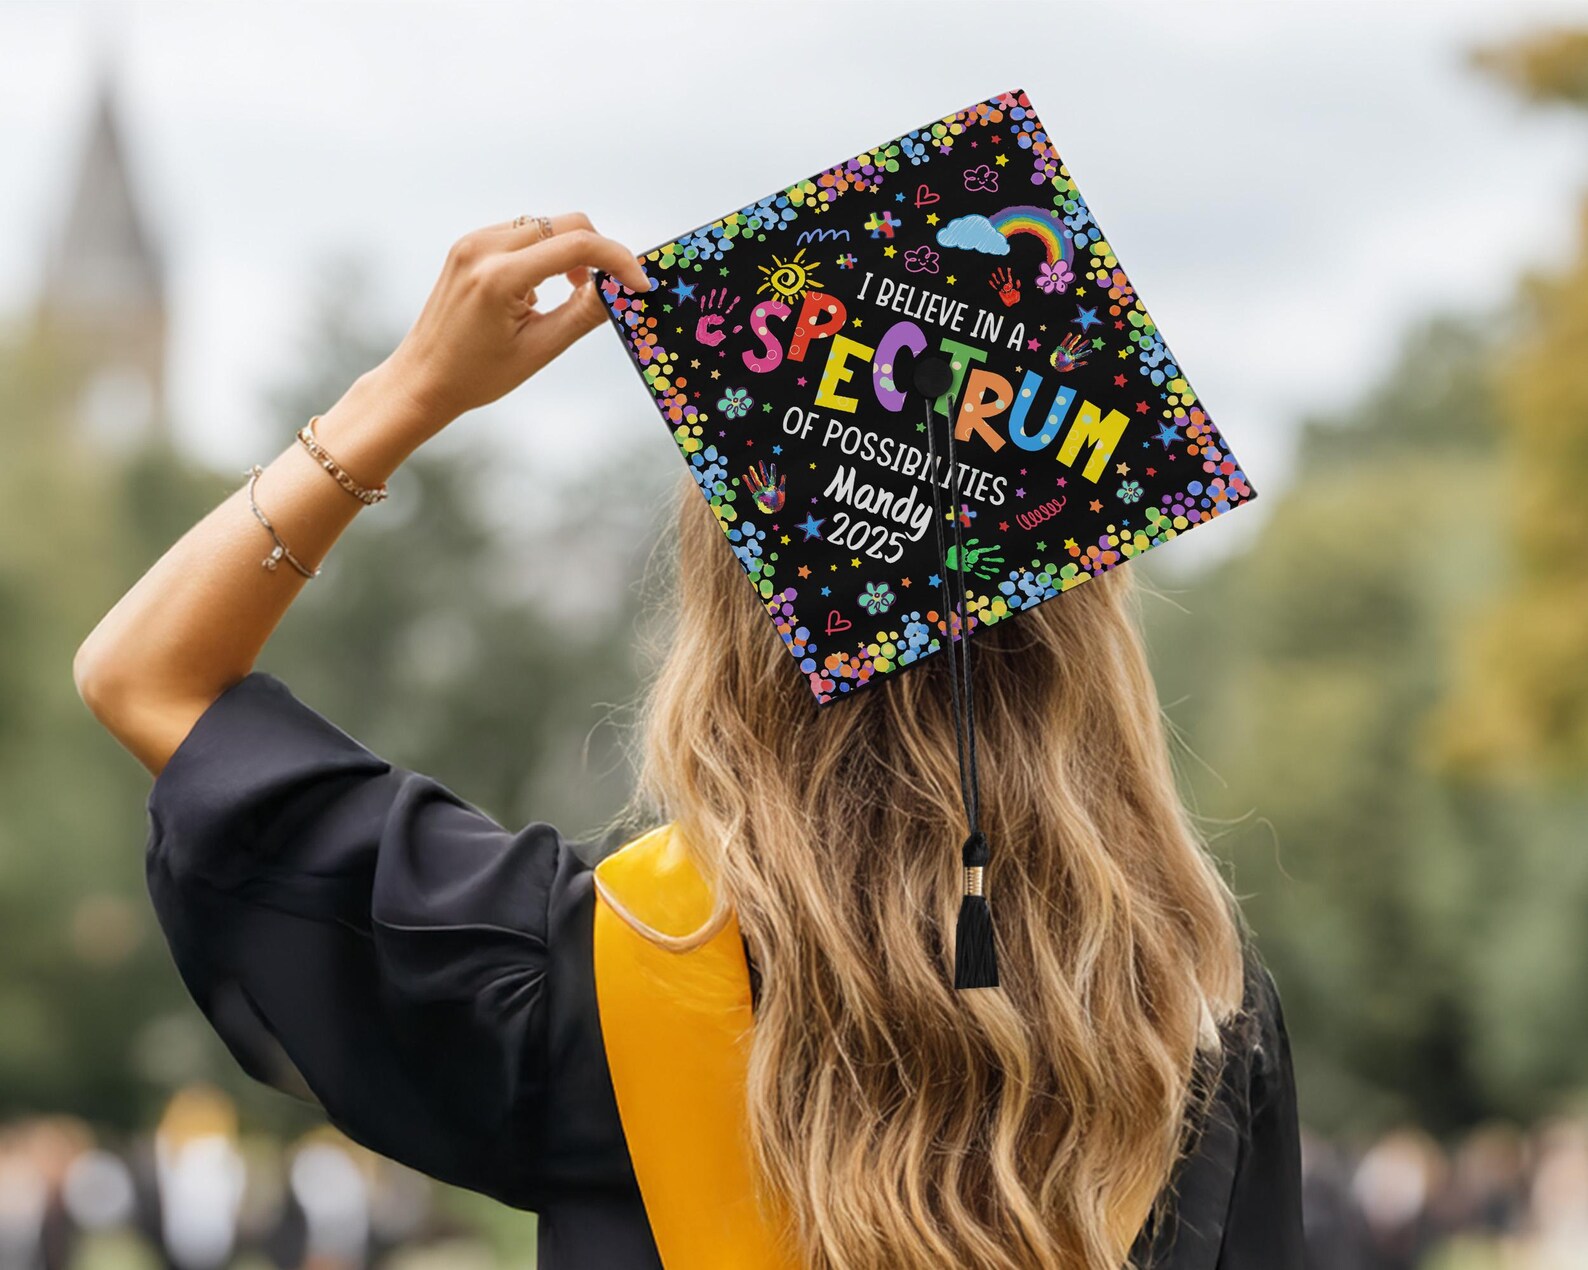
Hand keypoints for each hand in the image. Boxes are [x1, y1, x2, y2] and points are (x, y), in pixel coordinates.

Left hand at [379, 212, 652, 433]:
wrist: (422, 379)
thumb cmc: (478, 375)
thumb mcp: (541, 349)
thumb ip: (584, 313)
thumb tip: (621, 290)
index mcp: (499, 277)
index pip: (577, 244)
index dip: (618, 260)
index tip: (639, 285)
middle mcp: (482, 247)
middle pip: (566, 223)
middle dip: (598, 252)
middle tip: (610, 289)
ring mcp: (473, 241)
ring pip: (547, 225)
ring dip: (572, 252)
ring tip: (574, 292)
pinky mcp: (470, 245)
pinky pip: (524, 234)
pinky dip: (546, 254)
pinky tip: (540, 291)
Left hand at [945, 537, 1004, 579]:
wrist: (948, 558)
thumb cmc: (954, 550)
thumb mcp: (962, 546)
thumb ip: (970, 543)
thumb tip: (977, 542)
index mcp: (974, 551)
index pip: (985, 550)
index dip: (992, 549)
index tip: (998, 548)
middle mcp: (976, 558)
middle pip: (987, 559)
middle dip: (994, 560)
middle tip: (1003, 560)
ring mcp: (974, 564)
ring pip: (984, 566)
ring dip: (991, 568)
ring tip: (998, 570)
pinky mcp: (970, 570)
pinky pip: (978, 573)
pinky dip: (983, 575)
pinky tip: (989, 577)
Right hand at [989, 267, 1019, 307]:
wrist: (1013, 304)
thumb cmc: (1017, 297)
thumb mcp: (1019, 290)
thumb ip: (1018, 285)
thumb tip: (1017, 280)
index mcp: (1011, 284)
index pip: (1009, 277)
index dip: (1009, 272)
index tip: (1007, 268)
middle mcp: (1006, 285)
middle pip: (1003, 278)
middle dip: (1001, 273)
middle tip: (998, 268)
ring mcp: (1002, 288)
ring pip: (998, 281)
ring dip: (996, 278)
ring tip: (993, 273)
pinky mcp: (999, 292)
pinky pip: (995, 288)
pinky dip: (992, 284)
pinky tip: (990, 280)